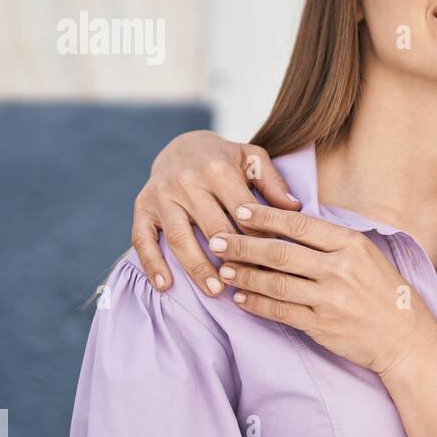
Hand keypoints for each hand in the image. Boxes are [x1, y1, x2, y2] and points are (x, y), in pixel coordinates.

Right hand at [131, 130, 301, 295]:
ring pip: (179, 236)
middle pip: (213, 227)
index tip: (274, 265)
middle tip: (248, 283)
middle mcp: (187, 180)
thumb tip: (295, 208)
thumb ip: (273, 183)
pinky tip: (165, 286)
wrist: (180, 145)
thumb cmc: (224, 159)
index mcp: (218, 169)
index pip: (244, 212)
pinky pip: (142, 238)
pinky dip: (151, 263)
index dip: (260, 240)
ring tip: (215, 291)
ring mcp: (161, 195)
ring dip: (196, 267)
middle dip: (232, 258)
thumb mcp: (252, 159)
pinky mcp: (141, 206)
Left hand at [210, 203, 436, 376]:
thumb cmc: (387, 294)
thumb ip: (334, 243)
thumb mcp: (369, 257)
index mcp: (352, 245)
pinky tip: (240, 299)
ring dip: (244, 275)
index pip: (301, 225)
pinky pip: (280, 312)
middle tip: (217, 239)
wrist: (406, 339)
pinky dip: (257, 304)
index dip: (267, 217)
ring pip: (275, 282)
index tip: (241, 210)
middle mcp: (340, 269)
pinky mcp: (321, 325)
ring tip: (223, 269)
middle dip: (243, 244)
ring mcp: (330, 299)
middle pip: (280, 252)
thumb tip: (292, 227)